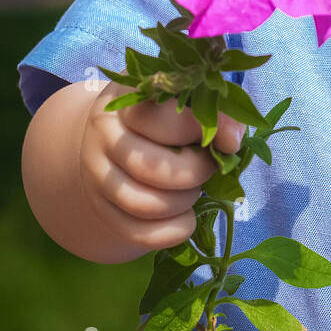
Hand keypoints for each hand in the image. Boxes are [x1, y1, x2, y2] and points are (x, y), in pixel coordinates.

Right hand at [78, 78, 245, 254]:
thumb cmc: (163, 115)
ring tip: (195, 191)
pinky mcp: (101, 207)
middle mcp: (104, 133)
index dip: (201, 131)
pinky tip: (186, 219)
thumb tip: (233, 141)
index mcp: (128, 98)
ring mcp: (97, 172)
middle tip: (209, 167)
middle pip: (151, 166)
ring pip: (144, 203)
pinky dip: (172, 232)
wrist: (114, 138)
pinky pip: (137, 232)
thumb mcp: (184, 101)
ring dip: (184, 203)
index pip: (159, 118)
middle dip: (196, 173)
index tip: (230, 141)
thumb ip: (215, 111)